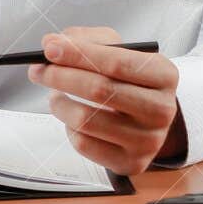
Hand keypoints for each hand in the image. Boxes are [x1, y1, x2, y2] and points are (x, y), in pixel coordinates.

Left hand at [29, 26, 185, 174]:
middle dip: (61, 76)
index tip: (49, 48)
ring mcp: (149, 140)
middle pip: (100, 90)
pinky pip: (84, 144)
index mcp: (164, 74)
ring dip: (60, 103)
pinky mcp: (131, 163)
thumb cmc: (127, 78)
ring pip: (86, 120)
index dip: (78, 54)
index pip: (117, 62)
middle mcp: (163, 109)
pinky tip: (73, 118)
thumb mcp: (115, 49)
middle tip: (38, 70)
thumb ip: (83, 40)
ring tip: (56, 94)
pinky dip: (69, 128)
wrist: (148, 117)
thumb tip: (51, 43)